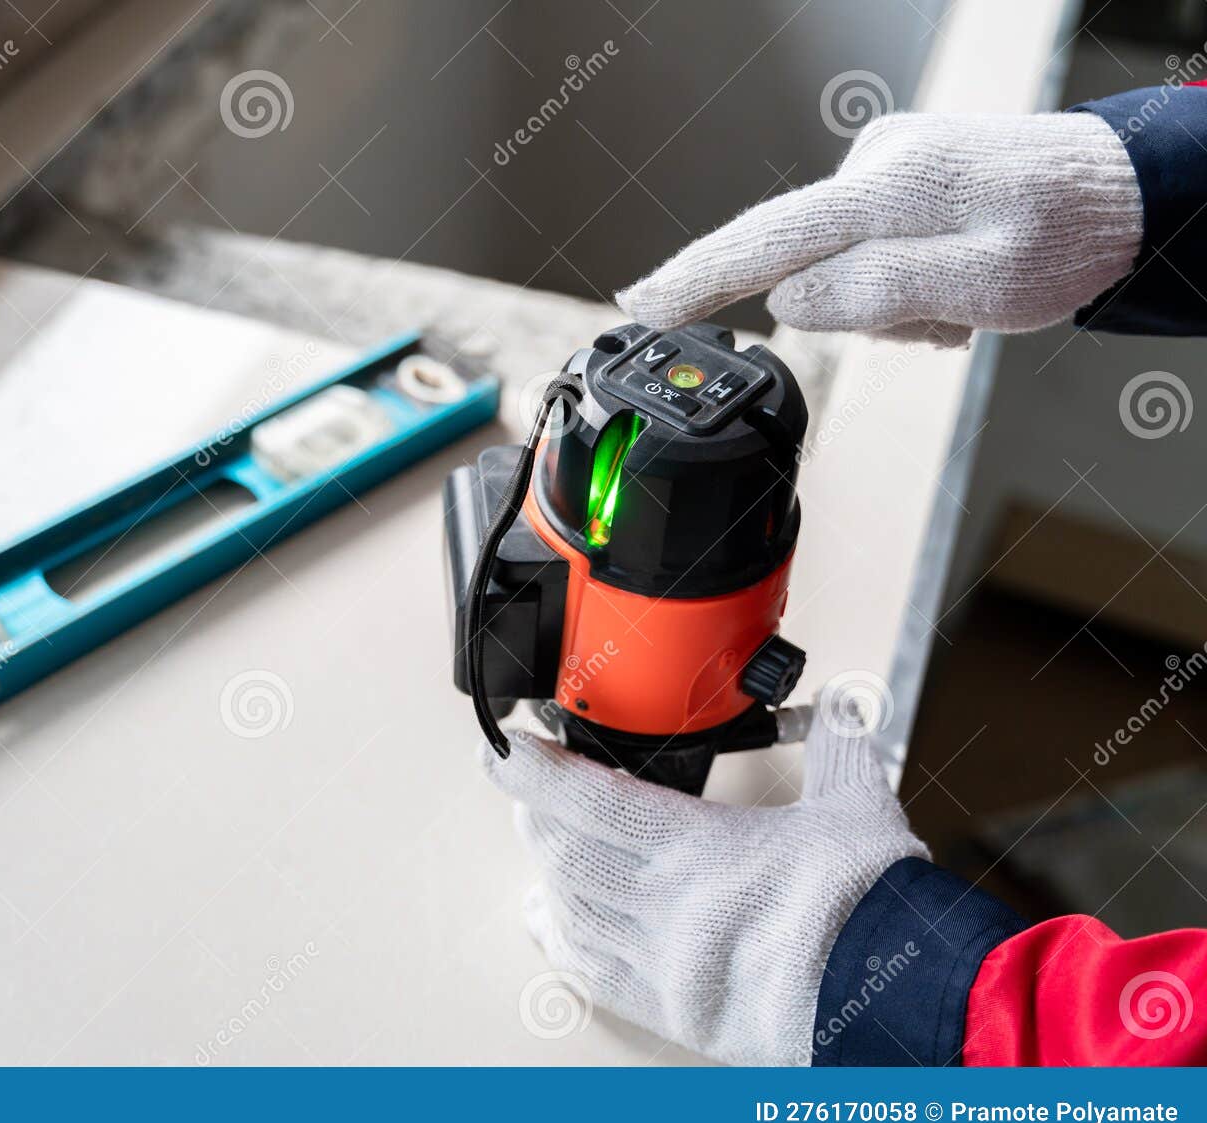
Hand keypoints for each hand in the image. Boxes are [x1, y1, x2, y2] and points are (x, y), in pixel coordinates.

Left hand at [483, 714, 928, 1065]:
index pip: (591, 800)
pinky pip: (594, 974)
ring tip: (538, 842)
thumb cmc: (873, 911)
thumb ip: (838, 750)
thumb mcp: (856, 809)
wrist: (899, 1004)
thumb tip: (844, 708)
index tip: (505, 748)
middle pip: (567, 854)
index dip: (538, 772)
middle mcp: (667, 907)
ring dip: (548, 872)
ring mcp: (664, 963)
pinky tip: (548, 920)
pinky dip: (563, 940)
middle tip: (528, 789)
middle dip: (538, 815)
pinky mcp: (672, 1009)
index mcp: (700, 849)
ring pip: (573, 910)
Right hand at [616, 112, 1141, 347]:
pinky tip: (957, 281)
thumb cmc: (1067, 238)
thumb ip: (874, 294)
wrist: (1126, 194)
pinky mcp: (899, 177)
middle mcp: (872, 165)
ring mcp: (884, 167)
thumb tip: (787, 300)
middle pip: (809, 267)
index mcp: (886, 189)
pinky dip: (905, 281)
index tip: (636, 307)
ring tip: (964, 297)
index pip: (763, 241)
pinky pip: (869, 251)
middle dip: (863, 311)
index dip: (693, 279)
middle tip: (948, 317)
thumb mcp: (979, 286)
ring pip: (844, 268)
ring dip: (894, 300)